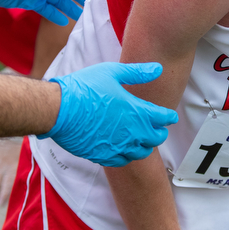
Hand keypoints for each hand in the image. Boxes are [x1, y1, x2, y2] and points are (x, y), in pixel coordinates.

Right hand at [39, 62, 178, 165]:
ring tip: (142, 140)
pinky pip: (122, 161)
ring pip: (141, 153)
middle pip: (156, 138)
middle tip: (157, 128)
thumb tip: (158, 68)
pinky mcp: (102, 155)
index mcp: (136, 111)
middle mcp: (131, 132)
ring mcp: (117, 146)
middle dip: (160, 133)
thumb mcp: (112, 72)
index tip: (170, 116)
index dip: (169, 117)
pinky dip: (127, 156)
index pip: (164, 118)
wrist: (58, 109)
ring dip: (145, 146)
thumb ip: (137, 72)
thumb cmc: (84, 88)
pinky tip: (123, 149)